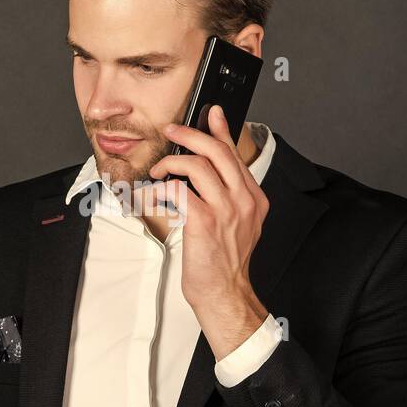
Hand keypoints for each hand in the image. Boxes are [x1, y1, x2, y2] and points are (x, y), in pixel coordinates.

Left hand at [148, 105, 270, 359]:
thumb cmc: (224, 262)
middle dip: (191, 135)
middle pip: (218, 151)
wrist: (225, 293)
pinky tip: (152, 195)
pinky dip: (160, 190)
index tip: (210, 113)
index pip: (235, 154)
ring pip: (197, 166)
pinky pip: (178, 191)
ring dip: (171, 162)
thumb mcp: (236, 224)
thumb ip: (228, 196)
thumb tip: (206, 173)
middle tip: (172, 131)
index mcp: (253, 198)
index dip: (221, 130)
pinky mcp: (203, 223)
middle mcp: (243, 200)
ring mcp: (225, 211)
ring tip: (159, 171)